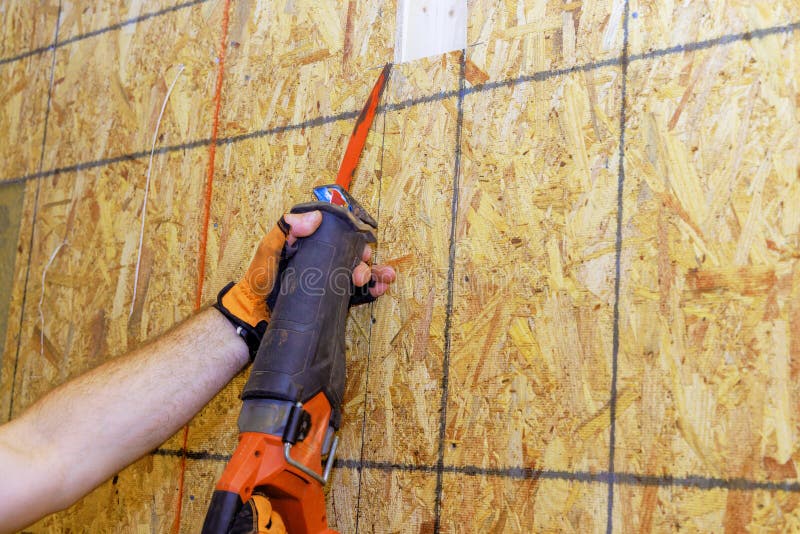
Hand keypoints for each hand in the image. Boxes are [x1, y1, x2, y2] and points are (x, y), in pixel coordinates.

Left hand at [214, 210, 395, 351]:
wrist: (254, 316)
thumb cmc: (258, 281)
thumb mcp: (268, 251)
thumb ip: (284, 231)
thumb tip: (316, 218)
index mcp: (310, 244)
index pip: (337, 234)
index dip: (352, 235)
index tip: (359, 241)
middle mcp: (322, 260)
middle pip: (352, 254)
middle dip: (364, 259)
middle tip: (361, 270)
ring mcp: (328, 281)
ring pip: (359, 272)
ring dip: (375, 273)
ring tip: (385, 278)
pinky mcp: (332, 300)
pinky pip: (357, 293)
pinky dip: (372, 290)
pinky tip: (381, 289)